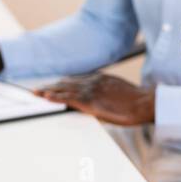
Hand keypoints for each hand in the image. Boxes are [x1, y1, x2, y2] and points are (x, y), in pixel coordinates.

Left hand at [35, 74, 155, 125]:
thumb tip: (95, 103)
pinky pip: (69, 98)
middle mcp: (93, 81)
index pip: (74, 80)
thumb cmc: (135, 102)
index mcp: (99, 78)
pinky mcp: (91, 100)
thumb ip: (103, 94)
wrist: (145, 103)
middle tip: (37, 90)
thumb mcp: (117, 93)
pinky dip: (56, 97)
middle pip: (66, 82)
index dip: (61, 84)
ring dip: (48, 92)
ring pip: (64, 89)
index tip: (50, 86)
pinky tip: (47, 98)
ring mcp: (91, 89)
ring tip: (36, 94)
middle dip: (51, 87)